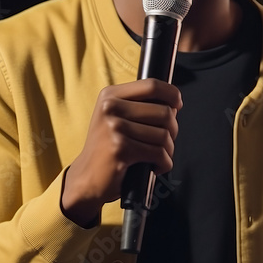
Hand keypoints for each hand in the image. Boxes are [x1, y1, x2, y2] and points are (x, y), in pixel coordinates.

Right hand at [60, 78, 181, 226]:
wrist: (86, 177)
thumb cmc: (105, 148)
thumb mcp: (114, 118)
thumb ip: (139, 106)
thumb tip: (174, 105)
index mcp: (110, 95)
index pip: (151, 85)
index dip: (171, 94)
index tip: (177, 105)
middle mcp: (110, 108)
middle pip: (163, 112)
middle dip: (173, 130)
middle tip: (165, 141)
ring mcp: (114, 128)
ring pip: (163, 135)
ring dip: (168, 150)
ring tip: (158, 156)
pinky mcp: (121, 149)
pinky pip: (158, 154)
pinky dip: (164, 163)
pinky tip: (155, 166)